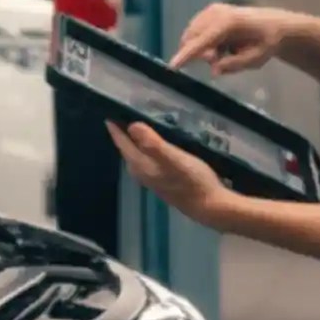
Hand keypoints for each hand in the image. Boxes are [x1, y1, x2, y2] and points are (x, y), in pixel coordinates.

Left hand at [105, 121, 235, 225]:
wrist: (210, 207)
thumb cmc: (193, 181)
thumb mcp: (174, 158)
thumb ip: (153, 144)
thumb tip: (132, 126)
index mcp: (141, 166)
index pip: (123, 144)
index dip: (116, 128)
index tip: (109, 112)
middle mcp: (143, 173)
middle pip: (128, 150)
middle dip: (124, 133)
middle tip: (123, 113)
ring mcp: (154, 179)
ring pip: (138, 156)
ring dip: (137, 142)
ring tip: (139, 125)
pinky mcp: (165, 181)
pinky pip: (150, 161)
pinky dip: (148, 150)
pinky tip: (157, 144)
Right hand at [170, 3, 288, 75]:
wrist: (274, 25)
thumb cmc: (267, 43)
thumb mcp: (255, 59)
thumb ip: (234, 65)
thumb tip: (214, 70)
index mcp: (229, 23)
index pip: (202, 41)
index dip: (187, 54)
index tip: (173, 66)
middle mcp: (217, 13)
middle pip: (192, 37)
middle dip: (198, 53)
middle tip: (217, 60)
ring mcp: (212, 10)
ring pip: (191, 35)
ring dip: (200, 48)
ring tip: (222, 52)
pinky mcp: (209, 11)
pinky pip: (196, 32)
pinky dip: (202, 42)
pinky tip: (219, 45)